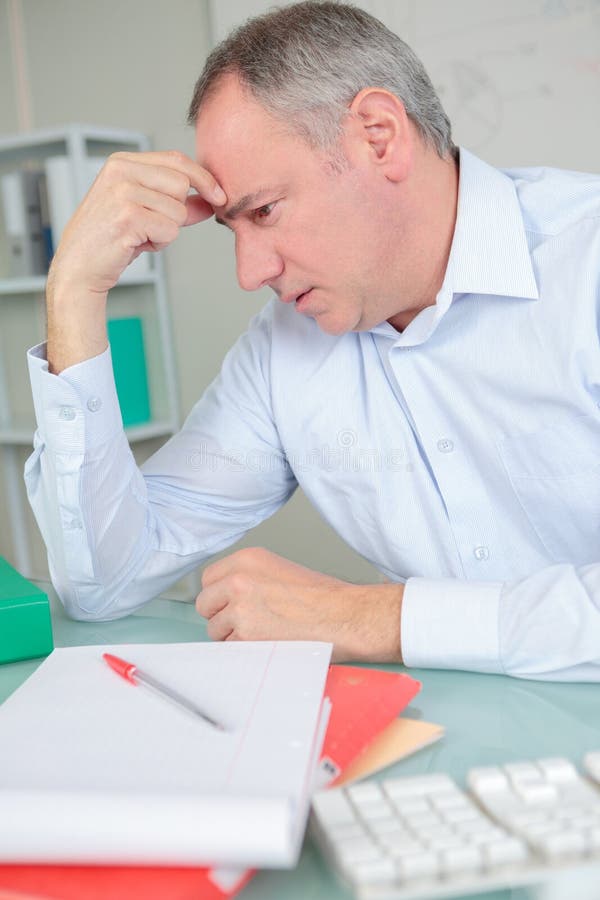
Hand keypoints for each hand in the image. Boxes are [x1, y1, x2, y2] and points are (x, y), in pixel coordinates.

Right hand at [46, 150, 225, 371]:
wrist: (79, 267)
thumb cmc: (109, 240)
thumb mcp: (144, 213)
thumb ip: (176, 203)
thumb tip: (211, 200)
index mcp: (122, 162)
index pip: (177, 160)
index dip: (204, 178)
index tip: (219, 196)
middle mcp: (121, 171)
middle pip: (182, 184)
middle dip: (178, 211)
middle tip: (152, 226)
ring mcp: (123, 192)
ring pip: (178, 210)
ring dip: (167, 231)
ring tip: (139, 236)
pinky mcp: (129, 216)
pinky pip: (170, 230)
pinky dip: (160, 243)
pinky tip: (136, 244)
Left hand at [195, 547, 403, 662]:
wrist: (344, 616)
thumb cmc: (321, 597)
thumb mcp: (279, 570)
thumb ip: (248, 578)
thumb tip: (223, 597)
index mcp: (248, 559)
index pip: (208, 579)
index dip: (218, 595)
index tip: (228, 604)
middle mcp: (239, 580)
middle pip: (205, 604)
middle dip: (220, 616)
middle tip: (245, 622)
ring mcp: (240, 608)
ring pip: (215, 630)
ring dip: (233, 636)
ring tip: (264, 632)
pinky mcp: (246, 635)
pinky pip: (230, 649)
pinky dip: (245, 651)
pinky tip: (268, 643)